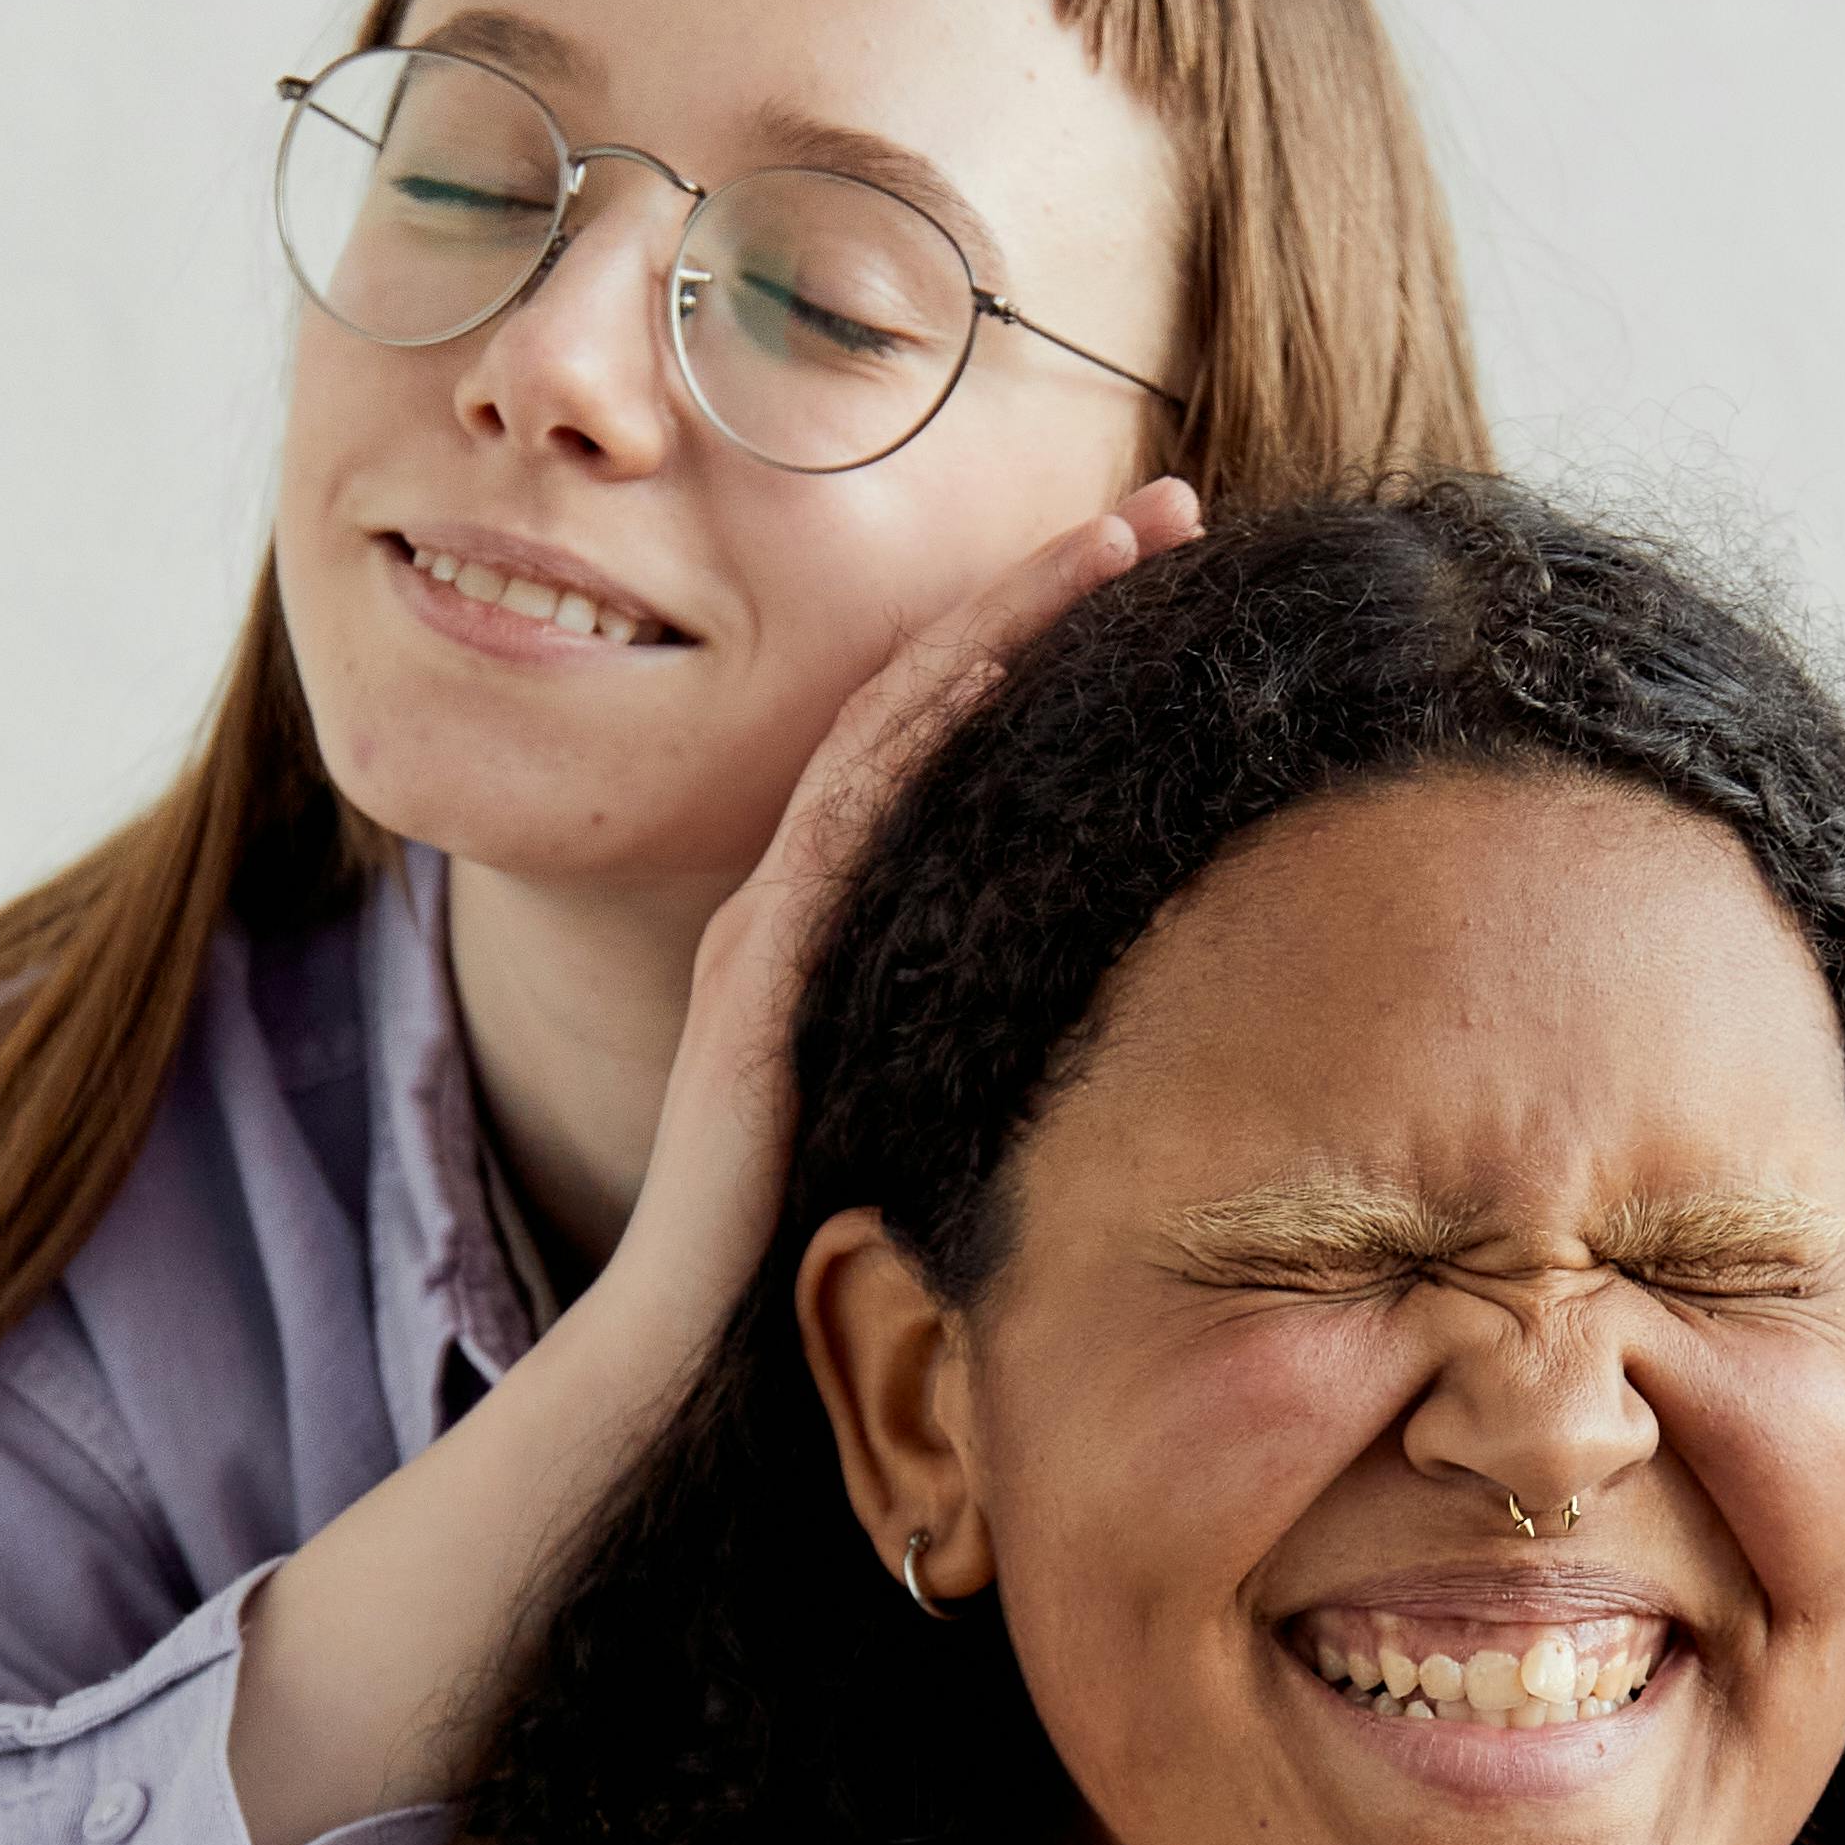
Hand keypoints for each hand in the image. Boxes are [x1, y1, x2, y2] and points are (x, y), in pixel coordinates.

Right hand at [598, 482, 1198, 1366]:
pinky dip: (912, 736)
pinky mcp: (758, 975)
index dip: (1046, 638)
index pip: (952, 738)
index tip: (1161, 567)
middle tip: (1168, 503)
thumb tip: (1120, 1005)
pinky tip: (986, 668)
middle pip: (932, 696)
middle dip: (1047, 586)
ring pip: (895, 728)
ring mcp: (771, 921)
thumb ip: (982, 1031)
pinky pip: (842, 827)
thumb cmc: (798, 1248)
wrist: (676, 1341)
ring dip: (1003, 624)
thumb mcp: (922, 1102)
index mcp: (837, 914)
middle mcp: (798, 891)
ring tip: (1113, 541)